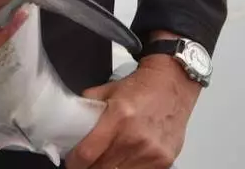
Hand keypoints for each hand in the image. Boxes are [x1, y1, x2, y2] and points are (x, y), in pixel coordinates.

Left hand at [66, 55, 201, 168]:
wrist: (173, 85)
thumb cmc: (142, 86)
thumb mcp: (109, 88)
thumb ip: (89, 104)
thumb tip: (71, 118)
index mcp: (118, 117)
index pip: (88, 153)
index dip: (75, 161)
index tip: (72, 160)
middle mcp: (135, 138)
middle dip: (90, 166)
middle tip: (87, 160)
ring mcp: (151, 153)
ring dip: (109, 168)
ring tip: (105, 159)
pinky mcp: (163, 162)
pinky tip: (124, 159)